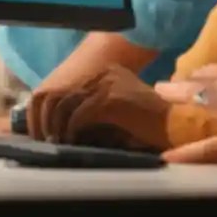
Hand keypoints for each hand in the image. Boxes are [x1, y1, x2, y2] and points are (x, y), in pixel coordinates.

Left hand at [27, 65, 168, 150]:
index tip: (41, 132)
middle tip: (44, 140)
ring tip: (57, 143)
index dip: (44, 112)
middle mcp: (102, 73)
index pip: (60, 88)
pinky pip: (79, 115)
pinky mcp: (110, 99)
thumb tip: (57, 126)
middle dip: (44, 120)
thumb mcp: (113, 110)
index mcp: (102, 73)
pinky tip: (73, 142)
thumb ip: (89, 110)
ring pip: (64, 105)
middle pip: (57, 94)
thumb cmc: (147, 123)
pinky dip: (72, 131)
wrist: (175, 125)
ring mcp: (106, 83)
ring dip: (56, 128)